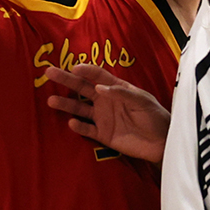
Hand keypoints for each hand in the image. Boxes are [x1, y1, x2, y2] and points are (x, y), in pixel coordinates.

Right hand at [45, 64, 168, 162]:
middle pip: (82, 88)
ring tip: (50, 100)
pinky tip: (71, 122)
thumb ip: (122, 93)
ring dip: (66, 104)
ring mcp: (102, 117)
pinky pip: (86, 129)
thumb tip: (99, 88)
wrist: (161, 142)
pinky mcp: (102, 134)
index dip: (85, 70)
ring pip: (79, 108)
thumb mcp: (142, 100)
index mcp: (115, 88)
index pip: (97, 75)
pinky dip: (78, 126)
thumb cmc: (154, 116)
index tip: (73, 68)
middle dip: (66, 80)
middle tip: (49, 72)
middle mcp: (105, 100)